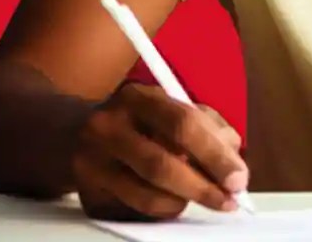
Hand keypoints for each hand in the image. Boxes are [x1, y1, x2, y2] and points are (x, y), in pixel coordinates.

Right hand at [72, 82, 247, 220]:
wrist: (73, 134)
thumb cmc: (136, 121)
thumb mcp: (169, 108)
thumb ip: (206, 127)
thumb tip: (233, 160)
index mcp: (136, 97)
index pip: (182, 124)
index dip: (214, 154)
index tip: (238, 178)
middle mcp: (107, 128)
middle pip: (161, 165)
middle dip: (202, 187)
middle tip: (228, 201)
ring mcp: (91, 164)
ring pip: (147, 196)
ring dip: (183, 201)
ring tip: (197, 197)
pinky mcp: (89, 196)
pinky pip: (134, 213)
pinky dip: (162, 211)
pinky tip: (170, 200)